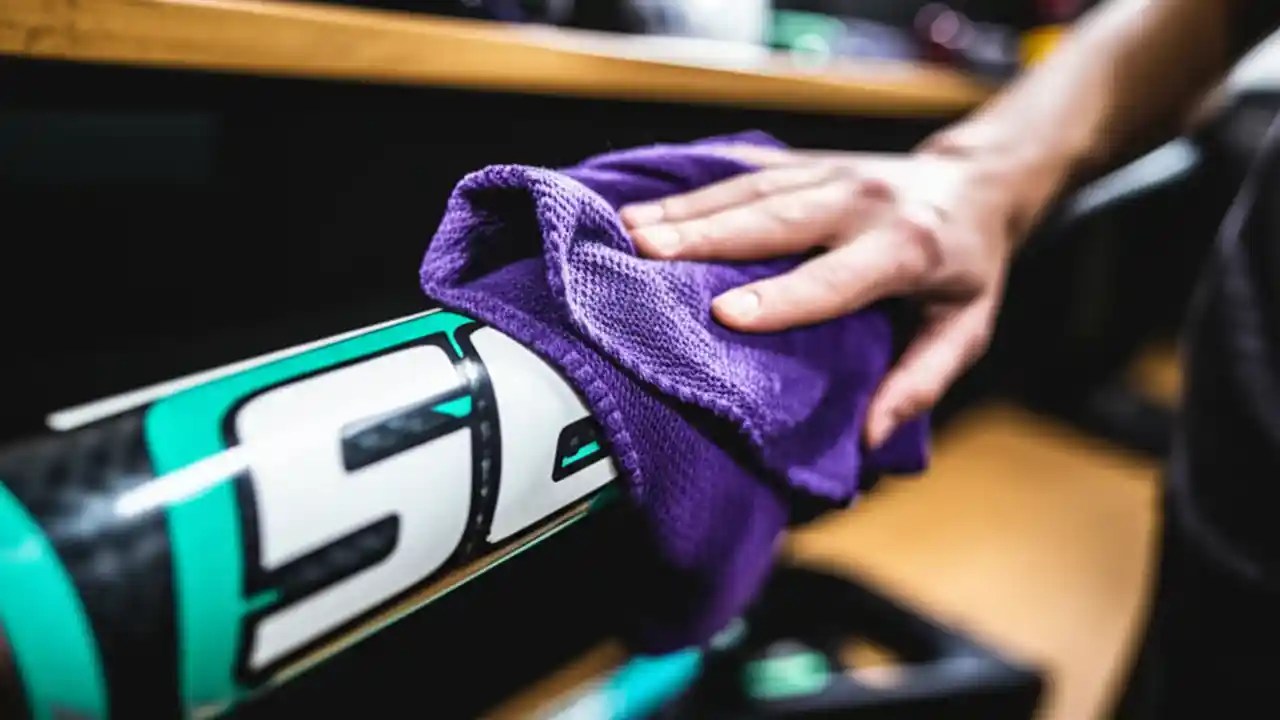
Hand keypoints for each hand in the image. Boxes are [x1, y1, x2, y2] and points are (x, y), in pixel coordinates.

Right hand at [619, 144, 1030, 447]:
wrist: (977, 182)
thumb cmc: (969, 268)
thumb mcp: (966, 329)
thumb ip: (920, 381)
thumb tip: (869, 439)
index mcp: (907, 250)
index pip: (835, 279)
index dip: (781, 297)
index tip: (724, 314)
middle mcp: (863, 202)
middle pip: (777, 220)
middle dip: (707, 235)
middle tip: (644, 253)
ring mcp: (831, 173)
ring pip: (751, 190)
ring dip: (686, 209)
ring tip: (629, 228)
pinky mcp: (807, 162)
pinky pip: (747, 171)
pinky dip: (693, 186)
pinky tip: (648, 200)